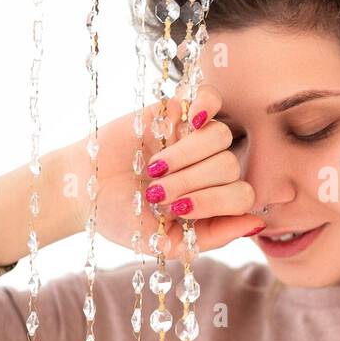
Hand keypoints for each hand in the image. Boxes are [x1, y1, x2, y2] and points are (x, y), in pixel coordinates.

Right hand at [50, 84, 259, 257]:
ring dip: (186, 155)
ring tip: (155, 168)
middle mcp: (211, 168)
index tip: (178, 211)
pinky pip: (211, 98)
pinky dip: (205, 107)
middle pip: (230, 166)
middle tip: (155, 192)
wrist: (82, 190)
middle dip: (192, 183)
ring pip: (221, 136)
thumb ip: (213, 236)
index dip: (214, 202)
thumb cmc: (123, 218)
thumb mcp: (166, 242)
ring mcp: (196, 138)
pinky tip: (187, 122)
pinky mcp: (177, 111)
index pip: (243, 196)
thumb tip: (257, 222)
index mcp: (214, 201)